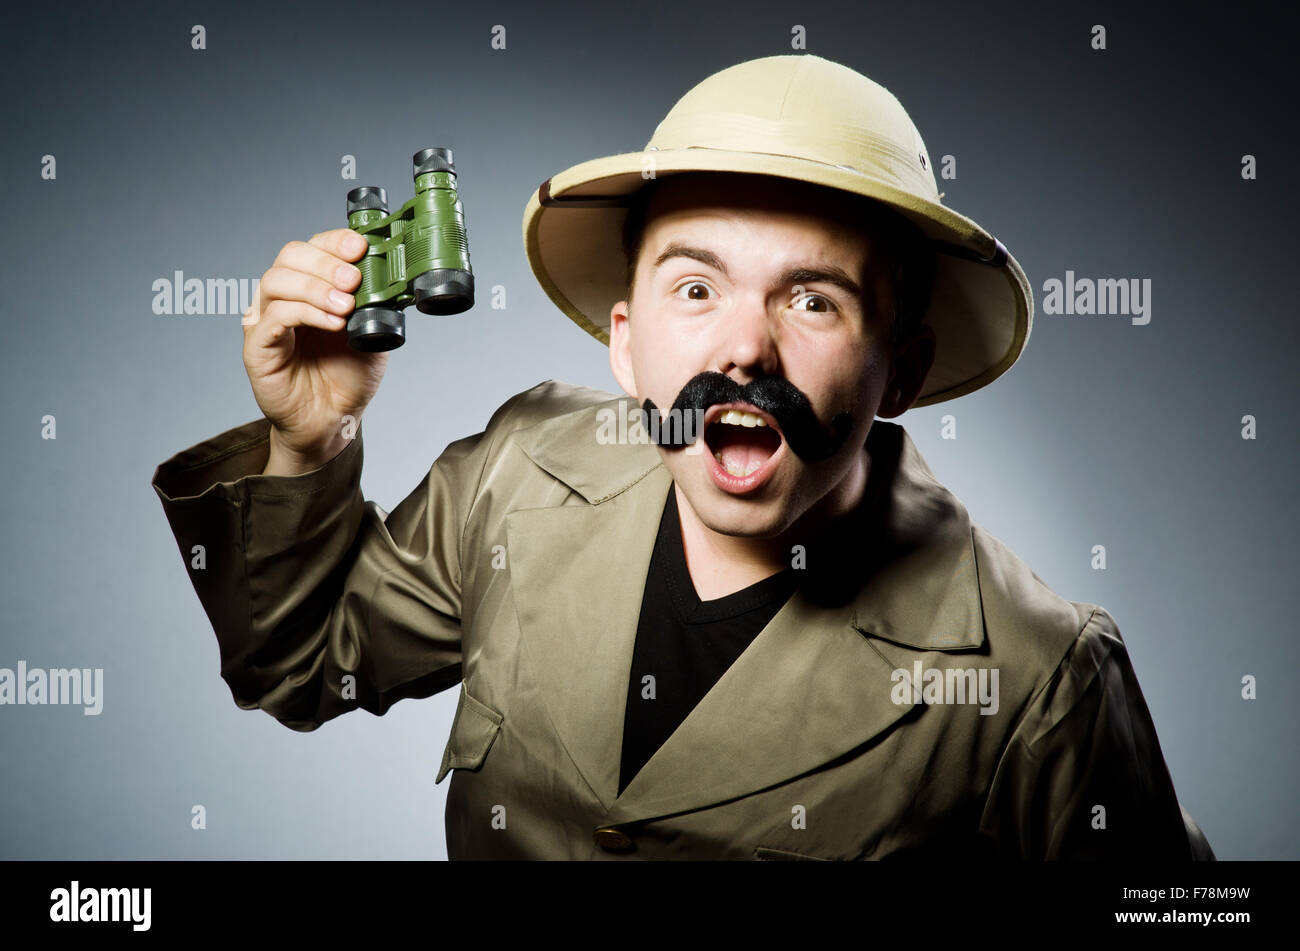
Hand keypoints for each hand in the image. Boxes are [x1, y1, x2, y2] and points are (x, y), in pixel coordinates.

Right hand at [242, 229, 387, 472]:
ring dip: (315, 288)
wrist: (334, 419)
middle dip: (326, 262)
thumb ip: (374, 303)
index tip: (360, 246)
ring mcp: (266, 320)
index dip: (335, 241)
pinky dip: (305, 313)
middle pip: (290, 256)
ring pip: (277, 281)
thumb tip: (389, 275)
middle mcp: (284, 297)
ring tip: (345, 305)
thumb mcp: (372, 333)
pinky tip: (332, 323)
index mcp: (310, 287)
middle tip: (353, 278)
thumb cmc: (347, 376)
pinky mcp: (257, 346)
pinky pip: (274, 318)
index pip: (314, 247)